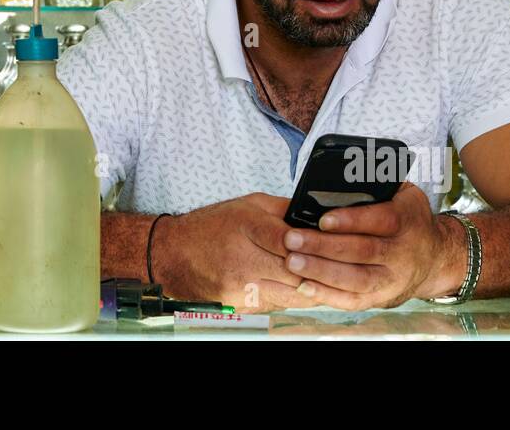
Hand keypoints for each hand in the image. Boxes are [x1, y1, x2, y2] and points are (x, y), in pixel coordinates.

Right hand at [152, 193, 327, 312]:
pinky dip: (291, 297)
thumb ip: (281, 209)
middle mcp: (243, 258)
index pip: (291, 239)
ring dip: (311, 288)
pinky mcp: (239, 304)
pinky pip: (277, 304)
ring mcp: (240, 285)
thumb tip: (315, 213)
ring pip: (291, 294)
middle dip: (319, 269)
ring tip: (326, 281)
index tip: (331, 243)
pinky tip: (300, 290)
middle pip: (296, 270)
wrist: (170, 255)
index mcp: (246, 226)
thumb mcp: (245, 205)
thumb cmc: (209, 227)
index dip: (314, 244)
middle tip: (339, 267)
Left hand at [280, 182, 465, 310]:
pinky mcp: (382, 298)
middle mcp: (402, 253)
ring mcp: (393, 279)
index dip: (350, 220)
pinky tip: (304, 286)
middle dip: (323, 246)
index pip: (380, 220)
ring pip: (356, 279)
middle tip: (291, 239)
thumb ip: (379, 183)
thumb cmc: (408, 218)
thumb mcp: (403, 194)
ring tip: (292, 262)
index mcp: (407, 221)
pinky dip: (328, 296)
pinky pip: (354, 300)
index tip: (322, 219)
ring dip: (321, 272)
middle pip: (362, 251)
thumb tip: (344, 167)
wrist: (436, 259)